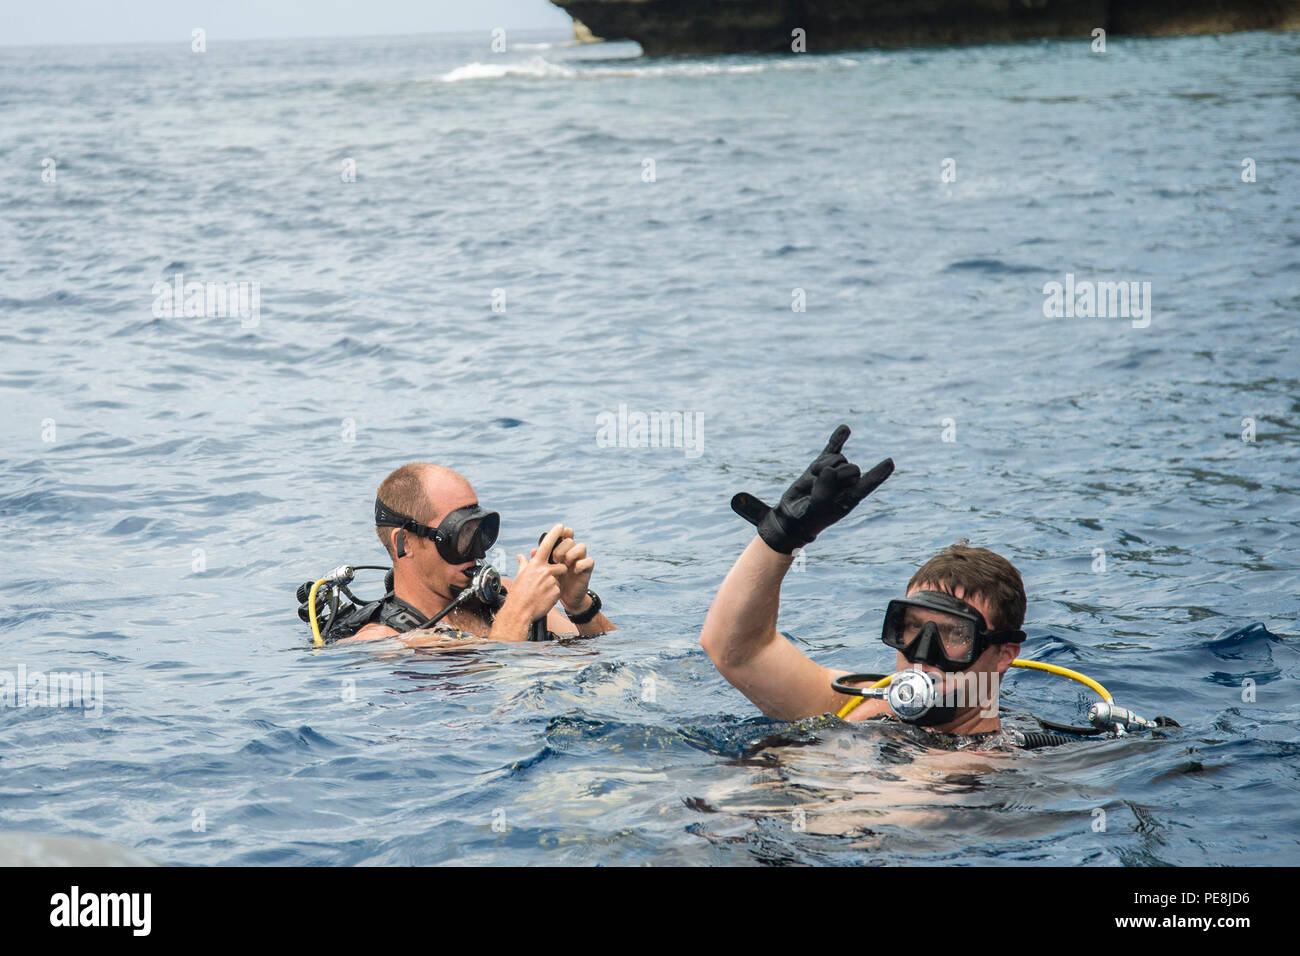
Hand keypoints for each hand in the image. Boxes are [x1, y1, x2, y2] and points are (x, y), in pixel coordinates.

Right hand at [505, 524, 565, 622]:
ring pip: (560, 579)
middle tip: (545, 582)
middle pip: (560, 566)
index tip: (561, 526)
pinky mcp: (557, 592)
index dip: (554, 534)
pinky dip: (554, 594)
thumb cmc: (518, 594)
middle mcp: (544, 571)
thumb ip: (523, 564)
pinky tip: (545, 599)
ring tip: (543, 592)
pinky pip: (559, 590)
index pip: (546, 545)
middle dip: (558, 572)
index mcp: (535, 565)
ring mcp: (551, 581)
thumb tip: (521, 556)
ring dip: (555, 584)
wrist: (519, 612)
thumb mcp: (520, 576)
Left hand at [531, 526, 596, 612]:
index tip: (554, 539)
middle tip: (554, 559)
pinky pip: (589, 561)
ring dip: (571, 554)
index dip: (562, 532)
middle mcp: (573, 551)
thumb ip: (538, 560)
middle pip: (570, 540)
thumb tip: (532, 551)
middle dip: (560, 548)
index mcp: (563, 548)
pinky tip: (574, 571)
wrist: (563, 596)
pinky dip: (581, 564)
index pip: (566, 532)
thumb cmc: (552, 580)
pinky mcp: (587, 569)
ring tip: (564, 564)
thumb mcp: (544, 570)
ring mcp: (581, 559)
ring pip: (582, 547)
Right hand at [731, 424, 893, 553]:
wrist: (793, 515)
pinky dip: (838, 438)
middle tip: (822, 483)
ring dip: (825, 464)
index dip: (878, 474)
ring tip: (814, 477)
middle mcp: (846, 484)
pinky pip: (832, 448)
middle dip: (837, 472)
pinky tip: (844, 429)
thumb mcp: (818, 508)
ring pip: (838, 458)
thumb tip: (830, 470)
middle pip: (851, 467)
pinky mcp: (821, 465)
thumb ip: (825, 491)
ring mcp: (834, 473)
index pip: (867, 484)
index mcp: (851, 498)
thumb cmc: (809, 517)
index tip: (890, 462)